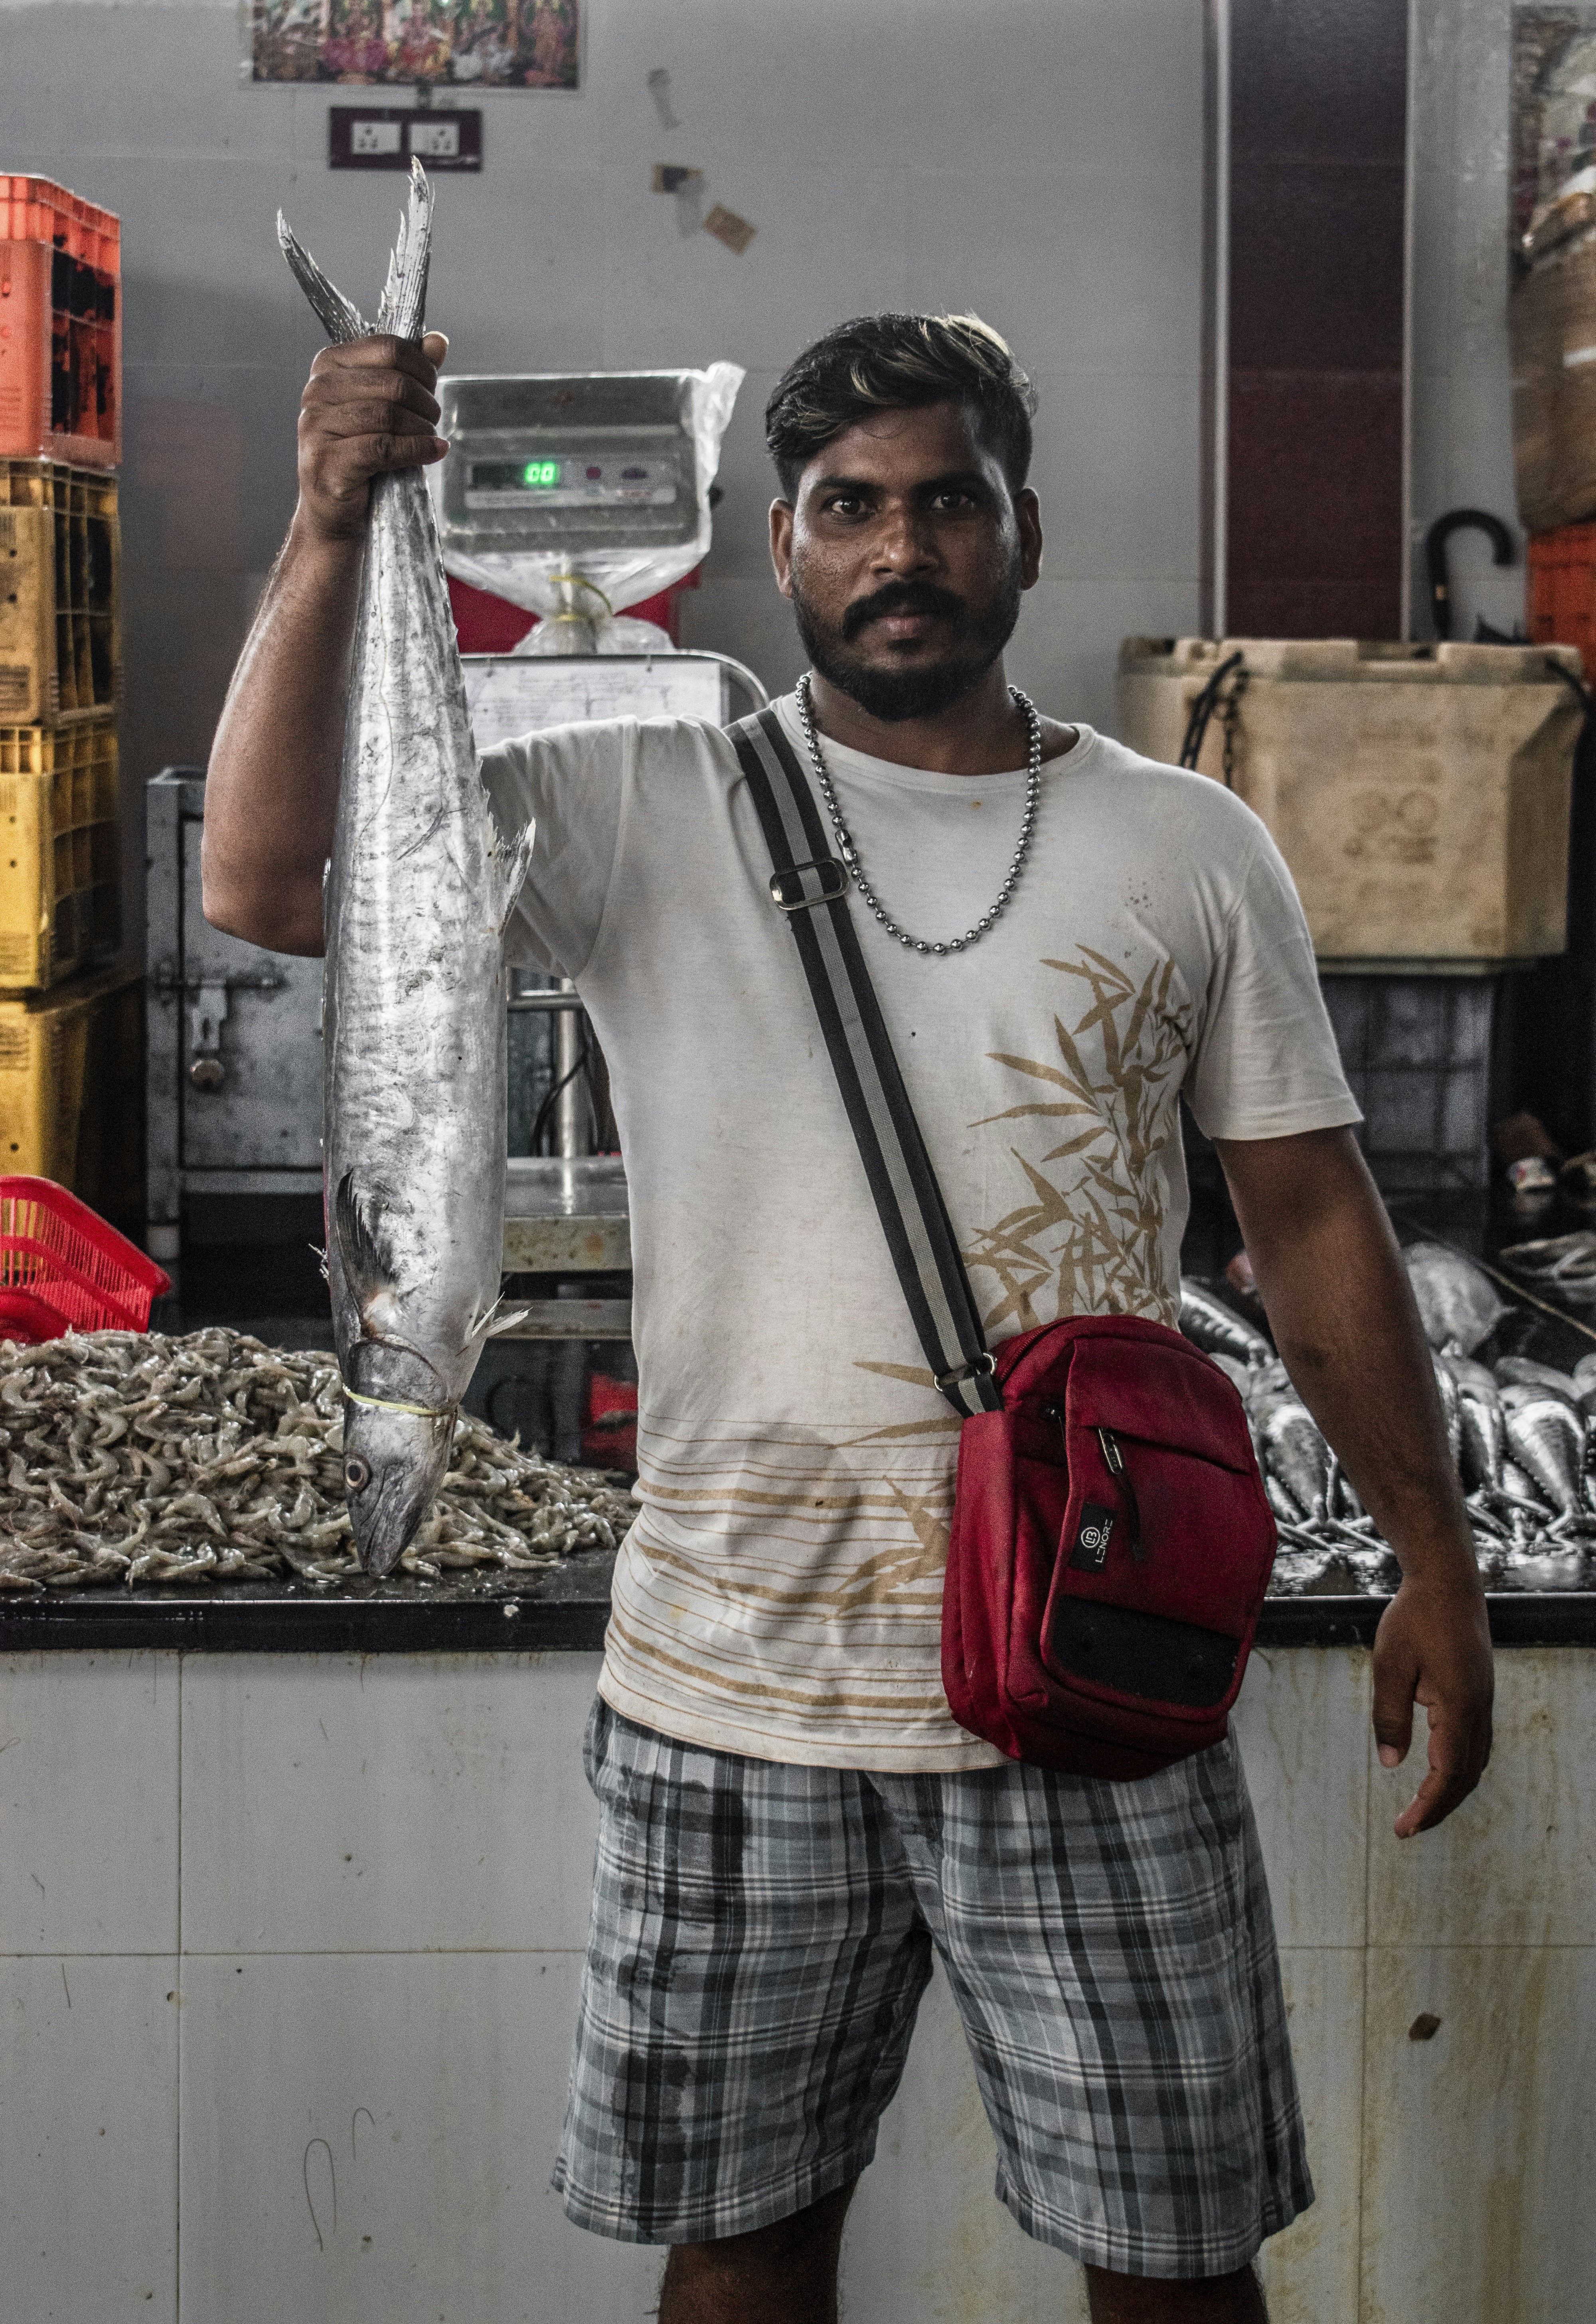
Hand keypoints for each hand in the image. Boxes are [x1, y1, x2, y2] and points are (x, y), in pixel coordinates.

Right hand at [295, 329, 448, 544]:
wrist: (335, 511)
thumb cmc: (360, 455)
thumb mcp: (384, 407)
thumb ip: (407, 372)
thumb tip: (438, 341)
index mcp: (329, 365)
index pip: (388, 348)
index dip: (421, 367)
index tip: (432, 388)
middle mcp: (317, 390)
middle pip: (393, 382)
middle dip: (425, 401)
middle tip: (433, 418)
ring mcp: (317, 425)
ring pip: (388, 414)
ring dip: (421, 428)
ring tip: (431, 438)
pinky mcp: (327, 460)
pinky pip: (383, 447)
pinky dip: (416, 450)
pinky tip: (433, 452)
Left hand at [1371, 1572, 1492, 1837]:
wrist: (1447, 1582)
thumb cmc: (1415, 1618)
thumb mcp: (1390, 1666)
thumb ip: (1390, 1716)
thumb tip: (1391, 1764)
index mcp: (1459, 1708)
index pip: (1446, 1775)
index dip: (1426, 1807)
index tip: (1404, 1829)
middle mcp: (1479, 1710)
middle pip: (1465, 1776)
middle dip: (1438, 1806)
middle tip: (1408, 1827)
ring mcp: (1483, 1700)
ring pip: (1474, 1760)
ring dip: (1451, 1788)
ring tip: (1422, 1807)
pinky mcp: (1479, 1691)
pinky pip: (1475, 1741)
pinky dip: (1459, 1765)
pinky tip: (1439, 1769)